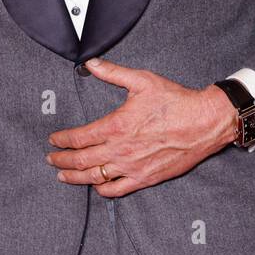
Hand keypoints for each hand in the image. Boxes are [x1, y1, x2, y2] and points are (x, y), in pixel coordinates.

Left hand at [46, 58, 240, 197]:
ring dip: (75, 178)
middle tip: (51, 159)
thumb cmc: (175, 101)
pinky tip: (96, 186)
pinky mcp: (146, 178)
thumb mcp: (141, 80)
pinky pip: (117, 190)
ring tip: (63, 176)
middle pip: (81, 160)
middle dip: (61, 160)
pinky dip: (102, 189)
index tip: (53, 139)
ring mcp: (132, 167)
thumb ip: (112, 72)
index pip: (79, 137)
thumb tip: (91, 64)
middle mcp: (120, 150)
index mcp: (116, 126)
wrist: (204, 123)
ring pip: (95, 178)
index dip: (62, 139)